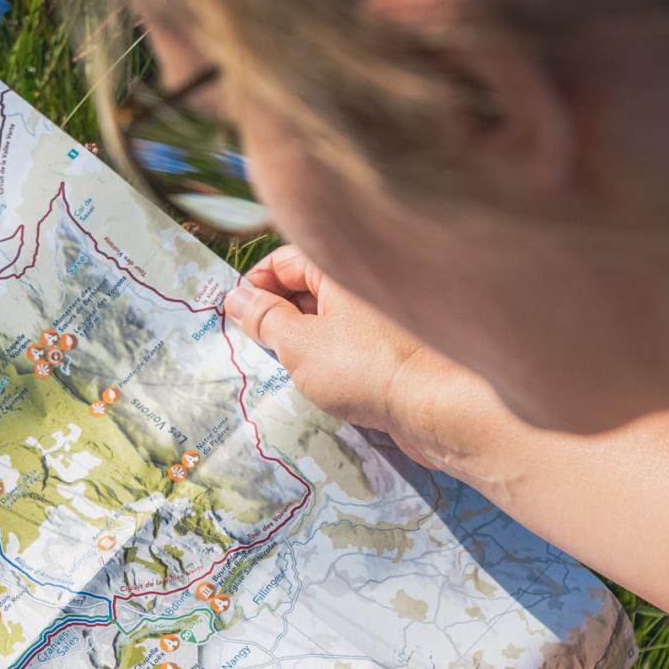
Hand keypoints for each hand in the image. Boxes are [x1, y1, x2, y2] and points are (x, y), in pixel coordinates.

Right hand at [223, 245, 506, 480]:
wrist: (433, 407)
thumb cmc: (364, 369)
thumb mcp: (298, 344)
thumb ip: (263, 319)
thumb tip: (235, 298)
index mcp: (342, 268)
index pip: (286, 261)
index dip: (256, 286)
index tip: (236, 316)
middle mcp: (364, 285)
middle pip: (307, 290)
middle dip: (276, 317)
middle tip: (252, 347)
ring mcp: (379, 318)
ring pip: (327, 321)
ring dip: (300, 343)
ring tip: (281, 370)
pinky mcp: (391, 349)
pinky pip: (348, 345)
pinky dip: (327, 360)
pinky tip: (315, 384)